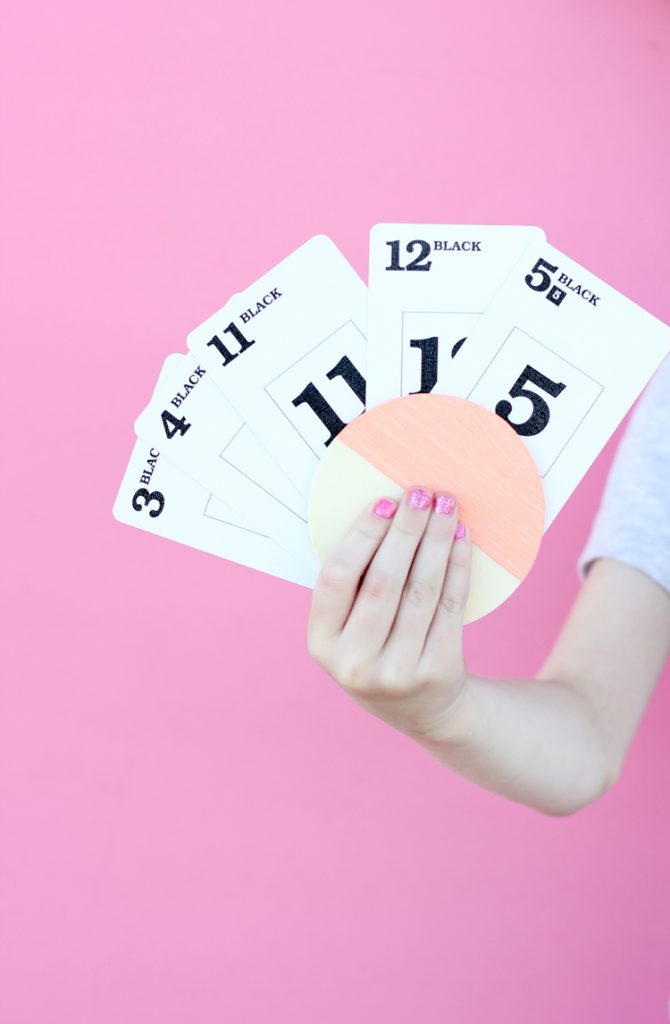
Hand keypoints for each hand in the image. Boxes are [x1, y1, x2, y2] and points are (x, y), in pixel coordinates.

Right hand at [307, 486, 472, 739]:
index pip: (336, 578)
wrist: (423, 709)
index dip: (361, 536)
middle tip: (421, 492)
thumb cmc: (379, 647)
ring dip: (436, 540)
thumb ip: (354, 584)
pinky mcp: (438, 671)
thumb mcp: (349, 628)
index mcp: (321, 643)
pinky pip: (451, 606)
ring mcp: (398, 671)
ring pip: (421, 590)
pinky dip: (458, 566)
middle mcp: (355, 663)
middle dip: (405, 530)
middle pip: (383, 581)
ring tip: (446, 506)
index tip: (384, 502)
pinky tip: (461, 538)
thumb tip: (385, 509)